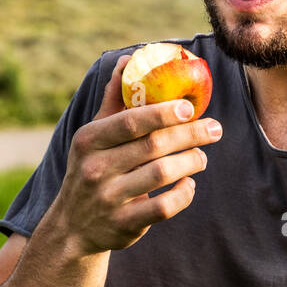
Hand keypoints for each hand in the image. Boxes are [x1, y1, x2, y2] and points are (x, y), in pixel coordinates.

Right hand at [56, 54, 221, 255]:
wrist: (72, 227)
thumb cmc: (90, 168)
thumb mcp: (93, 135)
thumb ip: (113, 99)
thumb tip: (128, 59)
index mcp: (89, 140)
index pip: (130, 121)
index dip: (163, 112)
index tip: (190, 107)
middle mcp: (95, 168)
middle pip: (153, 146)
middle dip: (190, 135)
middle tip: (215, 129)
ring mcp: (108, 198)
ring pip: (162, 174)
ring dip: (191, 162)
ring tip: (202, 156)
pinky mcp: (123, 225)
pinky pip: (163, 207)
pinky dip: (183, 194)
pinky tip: (189, 184)